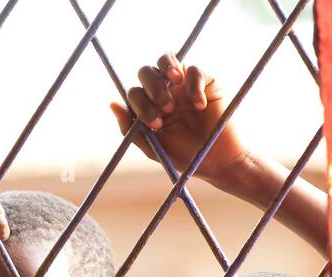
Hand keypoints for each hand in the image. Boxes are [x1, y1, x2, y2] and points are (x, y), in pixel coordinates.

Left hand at [110, 53, 250, 188]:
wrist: (219, 163)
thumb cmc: (186, 156)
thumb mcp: (154, 148)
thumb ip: (132, 129)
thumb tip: (112, 104)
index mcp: (148, 106)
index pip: (134, 93)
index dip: (141, 105)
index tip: (156, 124)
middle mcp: (164, 91)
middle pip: (145, 72)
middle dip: (152, 87)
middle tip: (166, 109)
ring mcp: (184, 84)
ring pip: (166, 59)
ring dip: (166, 70)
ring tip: (175, 85)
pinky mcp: (206, 81)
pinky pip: (194, 69)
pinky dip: (194, 83)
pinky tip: (199, 105)